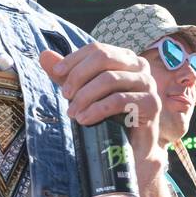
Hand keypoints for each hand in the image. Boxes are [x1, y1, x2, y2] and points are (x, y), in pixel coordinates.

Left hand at [38, 45, 162, 166]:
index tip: (56, 73)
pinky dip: (97, 109)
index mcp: (124, 58)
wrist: (130, 147)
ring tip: (72, 113)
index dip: (74, 59)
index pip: (96, 49)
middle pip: (103, 58)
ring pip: (109, 79)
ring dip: (85, 96)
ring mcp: (148, 83)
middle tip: (65, 96)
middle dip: (79, 76)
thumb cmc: (107, 116)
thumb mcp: (82, 92)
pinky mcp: (152, 104)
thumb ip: (65, 75)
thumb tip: (44, 55)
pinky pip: (119, 100)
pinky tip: (85, 119)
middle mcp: (140, 66)